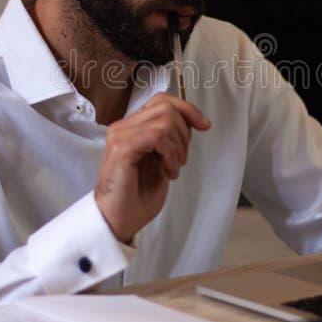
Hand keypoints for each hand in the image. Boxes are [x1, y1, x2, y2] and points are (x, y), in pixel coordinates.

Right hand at [94, 93, 210, 242]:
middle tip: (181, 160)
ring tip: (173, 168)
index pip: (162, 100)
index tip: (204, 126)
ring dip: (178, 147)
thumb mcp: (161, 161)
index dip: (187, 109)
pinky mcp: (122, 148)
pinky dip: (170, 154)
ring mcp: (120, 135)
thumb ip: (170, 139)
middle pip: (166, 107)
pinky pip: (157, 136)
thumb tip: (190, 122)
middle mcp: (123, 127)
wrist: (117, 221)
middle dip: (185, 133)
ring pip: (164, 120)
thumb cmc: (136, 197)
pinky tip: (168, 172)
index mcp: (132, 127)